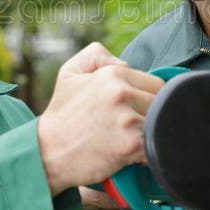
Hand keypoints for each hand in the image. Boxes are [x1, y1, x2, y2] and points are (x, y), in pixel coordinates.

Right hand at [37, 42, 162, 195]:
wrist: (47, 153)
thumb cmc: (61, 115)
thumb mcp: (70, 72)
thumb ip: (97, 54)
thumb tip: (125, 63)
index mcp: (112, 75)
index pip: (156, 84)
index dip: (149, 98)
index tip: (137, 110)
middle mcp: (121, 94)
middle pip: (162, 104)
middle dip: (152, 115)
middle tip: (133, 127)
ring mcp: (127, 120)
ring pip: (160, 124)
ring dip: (152, 134)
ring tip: (133, 140)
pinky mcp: (130, 146)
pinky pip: (156, 146)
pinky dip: (150, 153)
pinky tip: (135, 155)